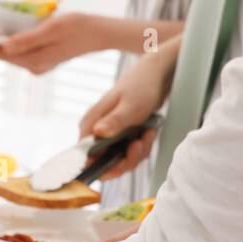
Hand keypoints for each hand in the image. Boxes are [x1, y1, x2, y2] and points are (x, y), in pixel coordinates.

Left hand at [0, 13, 108, 74]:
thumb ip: (28, 38)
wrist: (99, 33)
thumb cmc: (78, 26)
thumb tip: (6, 46)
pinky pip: (19, 52)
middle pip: (2, 55)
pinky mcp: (41, 60)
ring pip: (10, 54)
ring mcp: (37, 65)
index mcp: (34, 60)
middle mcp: (33, 66)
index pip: (1, 53)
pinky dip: (8, 45)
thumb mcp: (53, 28)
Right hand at [75, 48, 174, 184]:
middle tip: (139, 145)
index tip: (121, 160)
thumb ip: (114, 121)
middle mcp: (95, 133)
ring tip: (147, 133)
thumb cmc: (142, 86)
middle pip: (103, 163)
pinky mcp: (119, 138)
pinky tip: (148, 133)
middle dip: (126, 159)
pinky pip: (128, 153)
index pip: (85, 158)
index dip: (102, 166)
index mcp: (89, 126)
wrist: (158, 75)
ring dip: (138, 152)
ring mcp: (108, 136)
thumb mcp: (131, 105)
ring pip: (119, 160)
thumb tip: (96, 133)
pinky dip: (141, 147)